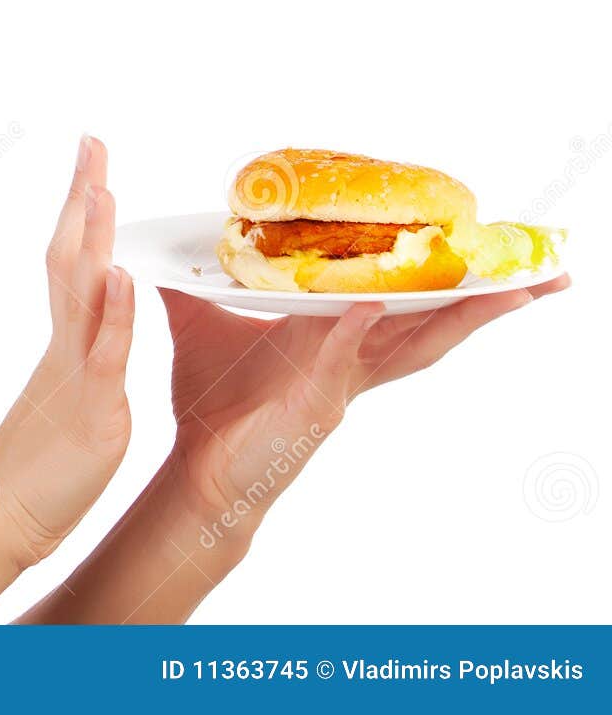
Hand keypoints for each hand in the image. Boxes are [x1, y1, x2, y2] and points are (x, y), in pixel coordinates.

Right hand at [0, 134, 135, 570]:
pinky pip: (104, 355)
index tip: (92, 162)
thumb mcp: (64, 398)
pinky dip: (112, 313)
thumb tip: (96, 315)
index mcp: (64, 343)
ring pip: (82, 293)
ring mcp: (74, 374)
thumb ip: (81, 353)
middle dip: (83, 197)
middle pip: (69, 256)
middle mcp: (65, 346)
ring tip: (102, 185)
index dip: (81, 210)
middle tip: (93, 143)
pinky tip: (121, 274)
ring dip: (93, 237)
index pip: (70, 260)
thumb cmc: (33, 467)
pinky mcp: (92, 410)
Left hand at [157, 271, 572, 540]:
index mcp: (334, 338)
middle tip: (545, 272)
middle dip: (488, 299)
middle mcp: (351, 362)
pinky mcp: (315, 409)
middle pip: (432, 324)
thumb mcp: (204, 328)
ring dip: (454, 315)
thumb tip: (169, 247)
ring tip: (502, 286)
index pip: (401, 301)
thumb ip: (196, 287)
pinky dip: (354, 335)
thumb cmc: (212, 404)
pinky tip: (370, 307)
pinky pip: (339, 364)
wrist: (196, 467)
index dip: (444, 279)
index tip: (491, 247)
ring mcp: (340, 386)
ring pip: (410, 346)